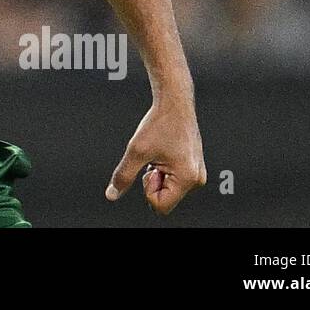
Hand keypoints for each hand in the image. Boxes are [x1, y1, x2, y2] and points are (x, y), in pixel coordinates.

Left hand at [106, 94, 205, 214]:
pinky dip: (164, 169)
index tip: (149, 168)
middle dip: (153, 182)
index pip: (161, 205)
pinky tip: (164, 152)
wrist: (174, 103)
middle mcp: (197, 179)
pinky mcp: (194, 167)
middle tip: (154, 159)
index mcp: (188, 178)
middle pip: (165, 199)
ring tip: (160, 153)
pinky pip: (173, 180)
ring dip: (158, 175)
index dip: (147, 189)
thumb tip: (112, 195)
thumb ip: (124, 175)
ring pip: (168, 189)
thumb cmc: (159, 123)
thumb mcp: (136, 150)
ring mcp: (197, 173)